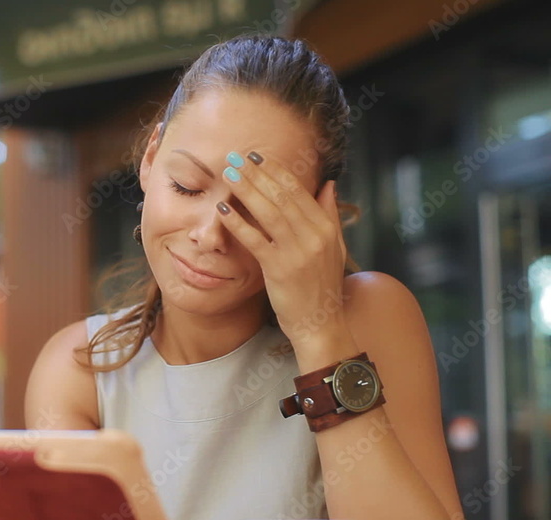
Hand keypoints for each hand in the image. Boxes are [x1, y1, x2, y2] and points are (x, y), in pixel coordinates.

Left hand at [216, 151, 348, 344]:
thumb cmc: (321, 286)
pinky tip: (223, 210)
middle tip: (236, 158)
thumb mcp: (333, 247)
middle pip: (282, 196)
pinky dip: (238, 223)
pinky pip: (256, 240)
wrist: (321, 324)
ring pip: (269, 212)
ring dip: (247, 191)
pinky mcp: (280, 269)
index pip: (298, 190)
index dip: (276, 170)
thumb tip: (328, 183)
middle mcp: (314, 236)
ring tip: (229, 175)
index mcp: (326, 227)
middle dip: (257, 174)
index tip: (257, 156)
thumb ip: (329, 214)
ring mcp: (297, 252)